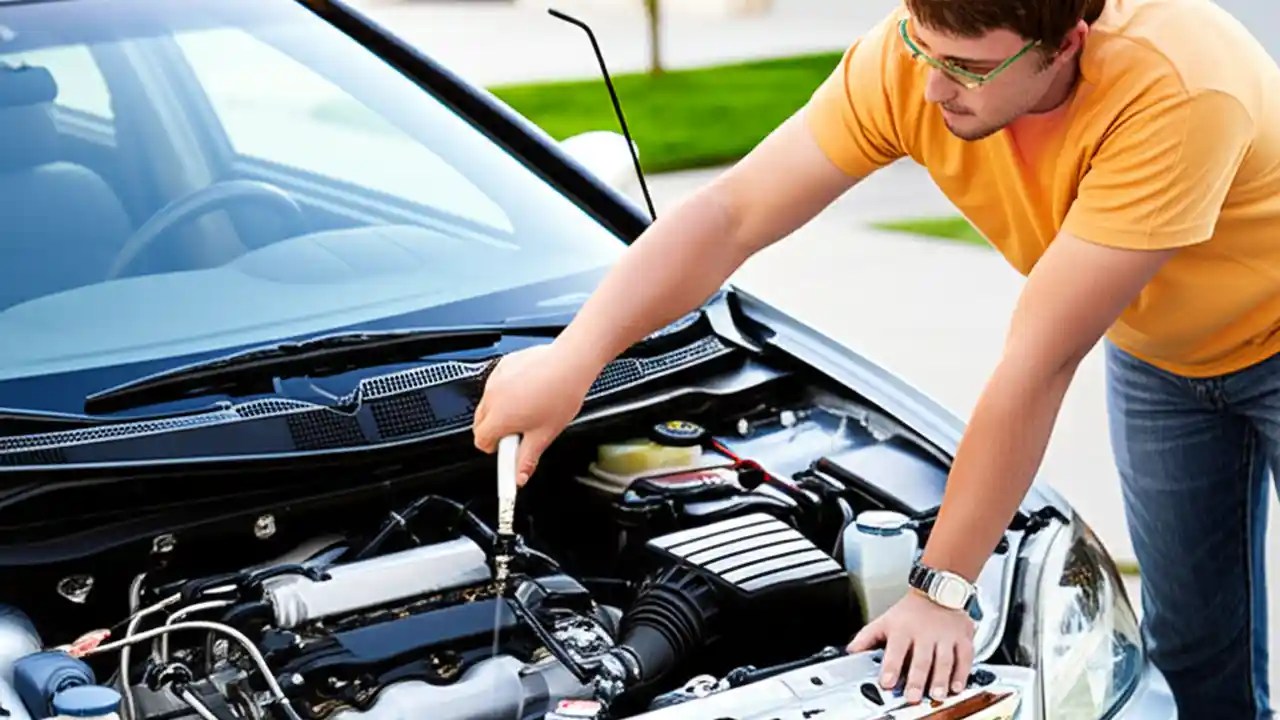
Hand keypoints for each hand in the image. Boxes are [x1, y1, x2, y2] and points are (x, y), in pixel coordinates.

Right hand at [472, 342, 600, 485]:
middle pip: (480, 423)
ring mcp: (495, 379)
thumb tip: (519, 476)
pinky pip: (496, 385)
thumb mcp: (544, 434)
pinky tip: (529, 391)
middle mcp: (492, 397)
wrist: (570, 362)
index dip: (495, 449)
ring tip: (530, 408)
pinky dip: (507, 391)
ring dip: (501, 410)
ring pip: (488, 403)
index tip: (507, 452)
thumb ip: (527, 459)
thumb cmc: (560, 394)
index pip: (481, 441)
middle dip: (496, 431)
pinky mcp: (502, 365)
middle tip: (521, 431)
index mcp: (499, 417)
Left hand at [848, 590, 976, 704]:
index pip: (895, 650)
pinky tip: (956, 686)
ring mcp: (945, 636)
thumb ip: (867, 637)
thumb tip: (851, 651)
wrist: (938, 590)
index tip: (887, 682)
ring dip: (940, 679)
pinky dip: (962, 673)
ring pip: (944, 660)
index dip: (890, 667)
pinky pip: (964, 657)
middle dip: (916, 679)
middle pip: (921, 658)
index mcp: (903, 629)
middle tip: (912, 696)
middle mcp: (924, 633)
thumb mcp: (885, 620)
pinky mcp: (962, 638)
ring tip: (936, 694)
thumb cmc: (910, 611)